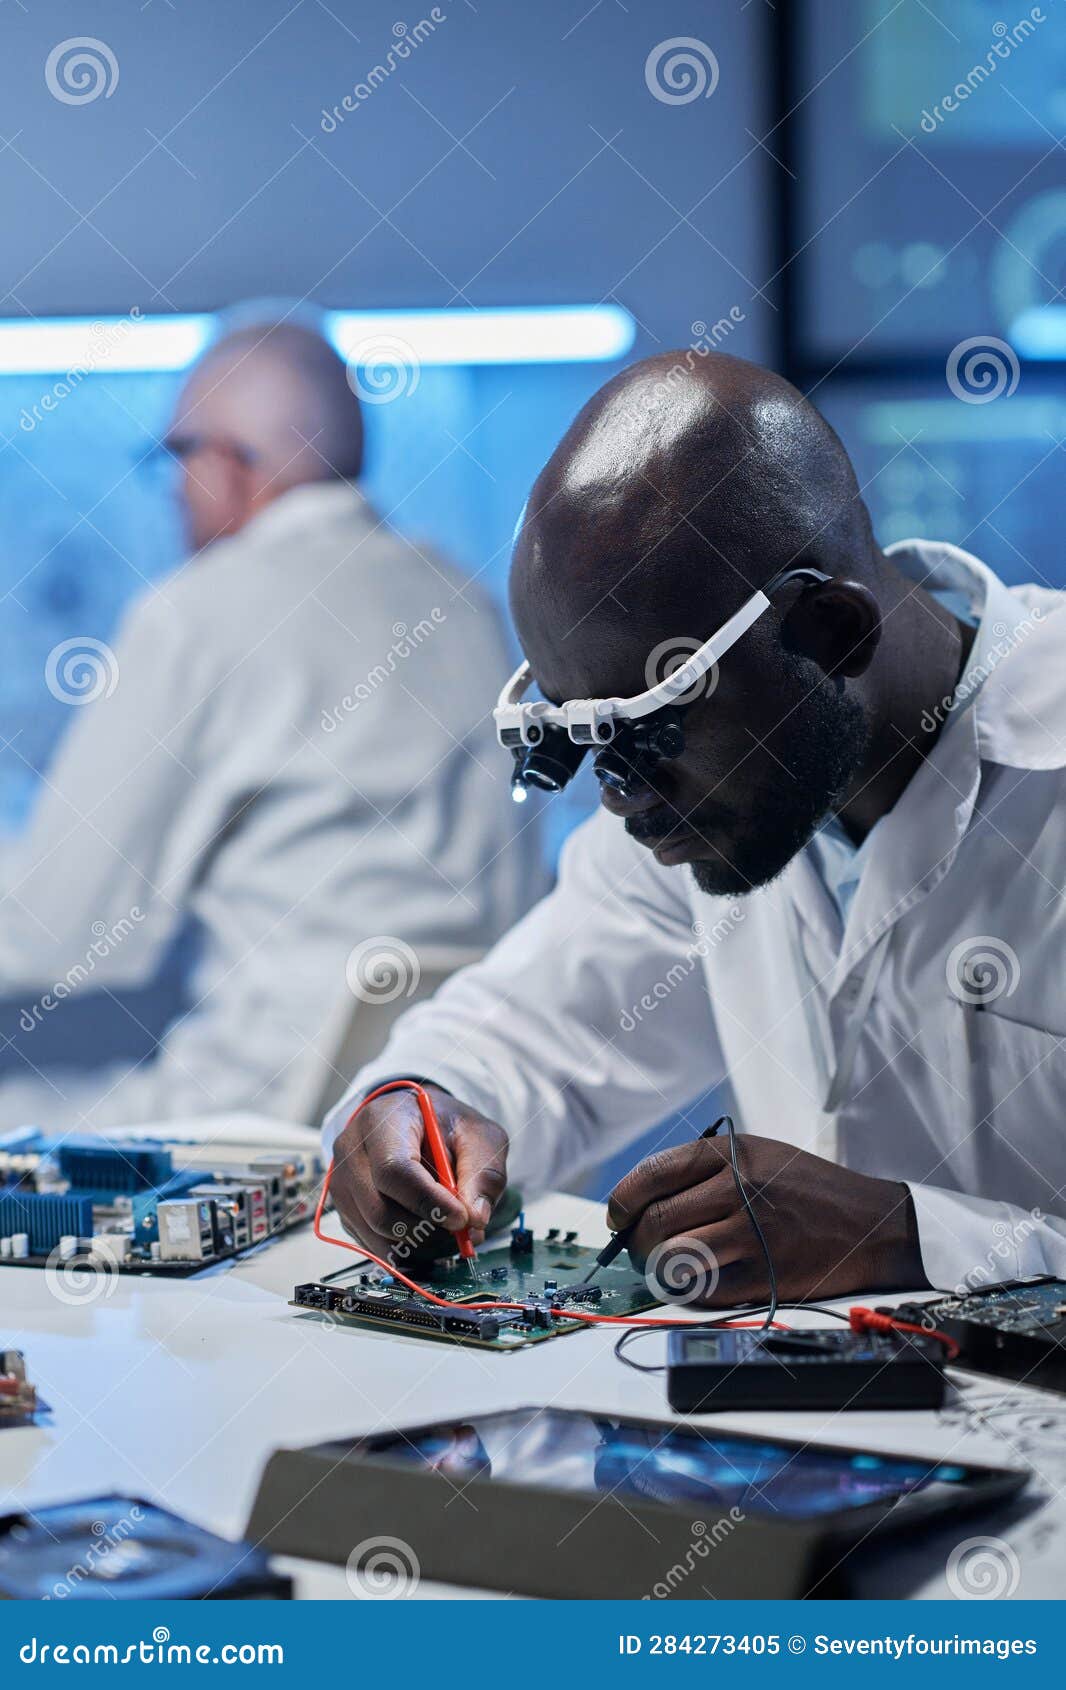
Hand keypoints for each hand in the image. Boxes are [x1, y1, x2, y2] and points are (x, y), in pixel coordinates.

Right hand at [330, 1083, 508, 1266]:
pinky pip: (374, 1245)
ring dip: (421, 1243)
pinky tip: (429, 1230)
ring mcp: (342, 1185)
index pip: (394, 1170)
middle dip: (427, 1229)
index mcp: (382, 1121)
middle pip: (381, 1211)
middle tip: (462, 1228)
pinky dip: (408, 1248)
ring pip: (377, 1235)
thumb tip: (476, 1218)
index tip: (461, 1218)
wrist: (414, 1121)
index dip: (428, 1201)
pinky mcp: (346, 1211)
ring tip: (449, 1227)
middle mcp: (352, 1152)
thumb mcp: (478, 1134)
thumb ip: (483, 1172)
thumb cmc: (443, 1125)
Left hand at [606, 1133, 926, 1306]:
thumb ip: (704, 1169)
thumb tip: (642, 1201)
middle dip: (636, 1240)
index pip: (652, 1174)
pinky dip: (689, 1289)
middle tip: (639, 1248)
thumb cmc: (806, 1189)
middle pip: (655, 1220)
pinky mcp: (763, 1275)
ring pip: (671, 1257)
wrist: (871, 1224)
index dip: (623, 1200)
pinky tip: (700, 1280)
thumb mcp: (758, 1155)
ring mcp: (751, 1233)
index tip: (618, 1216)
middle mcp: (739, 1188)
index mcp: (732, 1153)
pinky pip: (701, 1289)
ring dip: (657, 1268)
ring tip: (665, 1266)